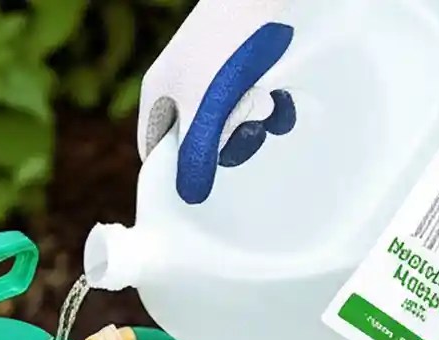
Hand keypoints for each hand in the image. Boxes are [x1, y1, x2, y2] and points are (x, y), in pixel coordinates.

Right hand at [138, 0, 296, 204]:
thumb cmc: (225, 45)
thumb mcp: (205, 107)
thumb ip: (196, 155)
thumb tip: (189, 196)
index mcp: (161, 96)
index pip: (155, 152)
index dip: (176, 172)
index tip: (203, 184)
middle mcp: (185, 90)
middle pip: (200, 145)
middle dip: (228, 145)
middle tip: (247, 132)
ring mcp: (217, 82)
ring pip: (233, 128)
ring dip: (255, 126)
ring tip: (268, 105)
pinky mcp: (248, 74)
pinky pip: (256, 108)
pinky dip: (271, 108)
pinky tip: (283, 97)